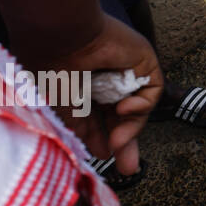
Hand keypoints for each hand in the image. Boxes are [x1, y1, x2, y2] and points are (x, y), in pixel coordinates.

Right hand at [36, 14, 162, 176]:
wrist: (65, 37)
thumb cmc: (53, 70)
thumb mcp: (63, 110)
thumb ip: (82, 130)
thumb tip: (100, 152)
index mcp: (81, 88)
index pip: (98, 119)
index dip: (102, 140)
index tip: (104, 159)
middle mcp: (105, 80)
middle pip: (123, 117)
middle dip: (125, 142)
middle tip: (128, 168)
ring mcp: (126, 72)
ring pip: (138, 108)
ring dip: (130, 128)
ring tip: (117, 141)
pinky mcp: (144, 63)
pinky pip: (151, 91)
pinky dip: (141, 105)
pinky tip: (124, 108)